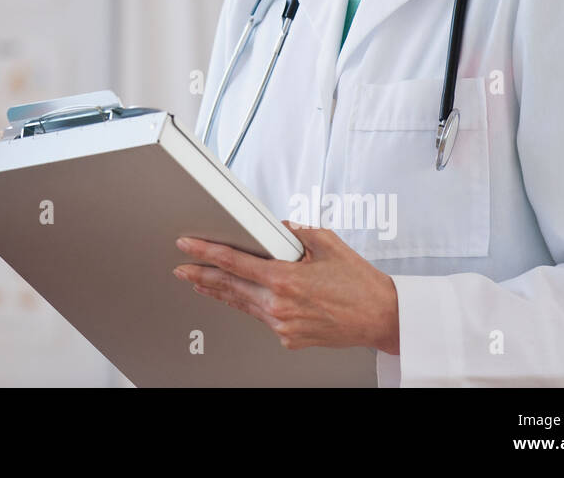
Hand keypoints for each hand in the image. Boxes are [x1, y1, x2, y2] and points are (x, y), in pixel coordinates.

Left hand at [172, 221, 399, 353]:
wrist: (382, 317)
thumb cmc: (360, 282)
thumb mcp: (326, 242)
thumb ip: (294, 231)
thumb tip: (275, 226)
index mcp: (285, 279)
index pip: (233, 263)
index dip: (205, 253)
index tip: (187, 247)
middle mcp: (279, 305)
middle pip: (229, 287)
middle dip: (201, 276)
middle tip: (181, 268)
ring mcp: (283, 325)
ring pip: (242, 304)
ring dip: (219, 292)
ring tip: (201, 282)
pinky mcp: (289, 338)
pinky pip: (262, 317)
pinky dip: (251, 304)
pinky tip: (240, 297)